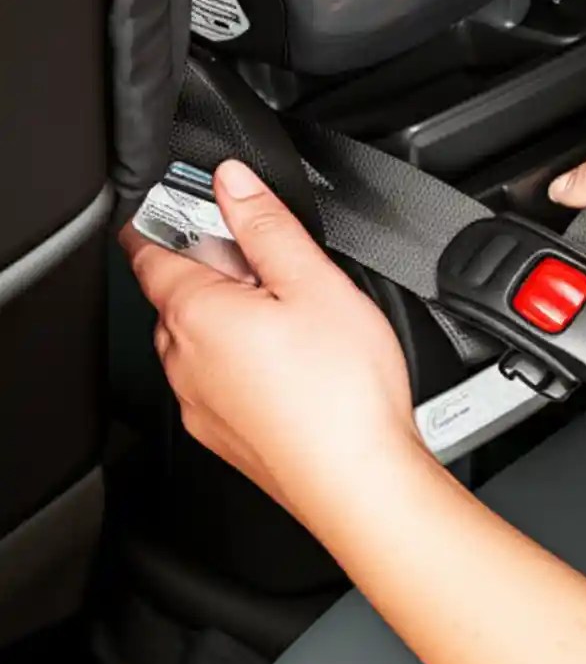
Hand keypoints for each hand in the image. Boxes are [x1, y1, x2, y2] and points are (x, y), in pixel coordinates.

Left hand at [121, 161, 418, 514]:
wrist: (360, 483)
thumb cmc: (343, 393)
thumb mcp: (315, 283)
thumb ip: (267, 224)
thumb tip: (232, 181)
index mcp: (195, 312)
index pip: (147, 248)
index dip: (167, 216)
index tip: (190, 203)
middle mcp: (182, 360)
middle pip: (178, 294)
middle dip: (215, 271)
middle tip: (274, 266)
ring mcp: (199, 404)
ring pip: (200, 342)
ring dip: (231, 320)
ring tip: (295, 323)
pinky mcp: (223, 436)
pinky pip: (219, 383)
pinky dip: (244, 365)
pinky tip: (295, 369)